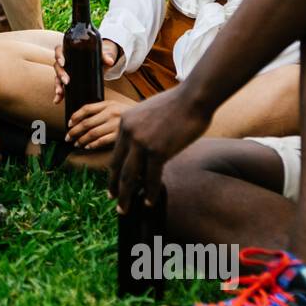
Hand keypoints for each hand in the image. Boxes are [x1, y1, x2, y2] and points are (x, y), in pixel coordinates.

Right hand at [53, 40, 120, 103]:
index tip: (63, 62)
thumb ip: (104, 57)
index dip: (58, 56)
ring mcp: (64, 72)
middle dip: (60, 74)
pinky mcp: (65, 81)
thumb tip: (110, 62)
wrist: (97, 64)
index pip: (59, 51)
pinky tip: (57, 100)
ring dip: (57, 85)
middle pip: (57, 66)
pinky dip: (58, 94)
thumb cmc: (95, 57)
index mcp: (69, 52)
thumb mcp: (99, 56)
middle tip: (67, 81)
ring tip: (60, 93)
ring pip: (57, 78)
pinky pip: (60, 87)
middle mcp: (64, 62)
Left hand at [65, 98, 134, 149]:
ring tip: (76, 143)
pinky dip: (93, 144)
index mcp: (109, 104)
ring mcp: (116, 124)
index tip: (69, 124)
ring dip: (81, 140)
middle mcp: (112, 113)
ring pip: (92, 133)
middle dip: (74, 131)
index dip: (75, 116)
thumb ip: (102, 110)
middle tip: (67, 137)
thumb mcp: (117, 106)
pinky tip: (88, 147)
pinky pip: (102, 141)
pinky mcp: (121, 135)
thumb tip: (81, 119)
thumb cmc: (131, 115)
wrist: (151, 120)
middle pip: (86, 123)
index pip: (87, 109)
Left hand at [108, 85, 210, 216]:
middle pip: (117, 167)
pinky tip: (148, 202)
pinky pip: (150, 178)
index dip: (113, 171)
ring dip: (126, 195)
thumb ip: (142, 130)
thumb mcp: (149, 113)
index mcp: (124, 122)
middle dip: (114, 186)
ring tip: (124, 209)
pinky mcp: (158, 151)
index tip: (112, 182)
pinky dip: (149, 192)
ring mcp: (141, 142)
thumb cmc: (178, 104)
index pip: (115, 152)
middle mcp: (128, 132)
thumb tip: (145, 150)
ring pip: (129, 177)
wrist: (193, 97)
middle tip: (113, 200)